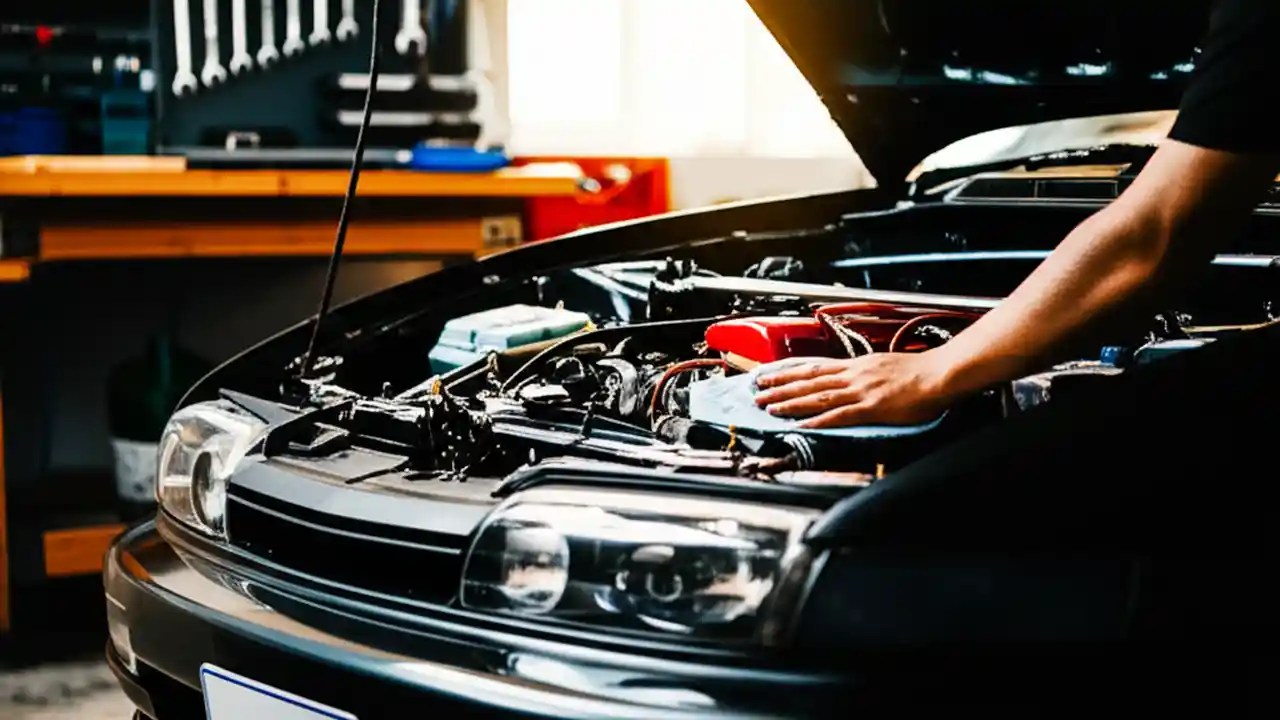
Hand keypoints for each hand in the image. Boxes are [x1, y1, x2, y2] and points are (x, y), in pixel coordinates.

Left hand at [752, 352, 954, 428]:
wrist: (941, 373)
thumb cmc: (919, 371)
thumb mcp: (884, 364)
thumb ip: (863, 373)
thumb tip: (850, 378)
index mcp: (856, 365)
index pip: (814, 367)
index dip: (789, 372)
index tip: (769, 374)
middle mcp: (853, 375)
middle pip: (809, 381)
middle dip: (780, 387)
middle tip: (758, 392)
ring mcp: (861, 391)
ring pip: (818, 397)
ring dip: (791, 403)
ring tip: (770, 408)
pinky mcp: (872, 408)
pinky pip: (839, 415)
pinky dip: (818, 420)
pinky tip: (802, 425)